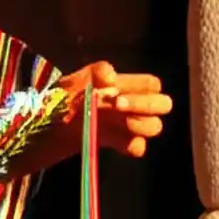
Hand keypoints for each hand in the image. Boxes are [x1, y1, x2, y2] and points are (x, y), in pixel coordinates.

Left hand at [57, 61, 171, 156]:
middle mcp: (136, 105)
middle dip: (144, 105)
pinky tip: (112, 140)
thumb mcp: (78, 78)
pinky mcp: (123, 144)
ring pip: (155, 126)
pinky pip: (139, 147)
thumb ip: (96, 71)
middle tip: (117, 105)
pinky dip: (129, 144)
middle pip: (164, 104)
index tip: (116, 90)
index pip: (153, 84)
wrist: (54, 122)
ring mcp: (131, 126)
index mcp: (129, 86)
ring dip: (136, 123)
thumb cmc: (70, 95)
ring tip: (111, 121)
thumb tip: (111, 77)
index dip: (141, 87)